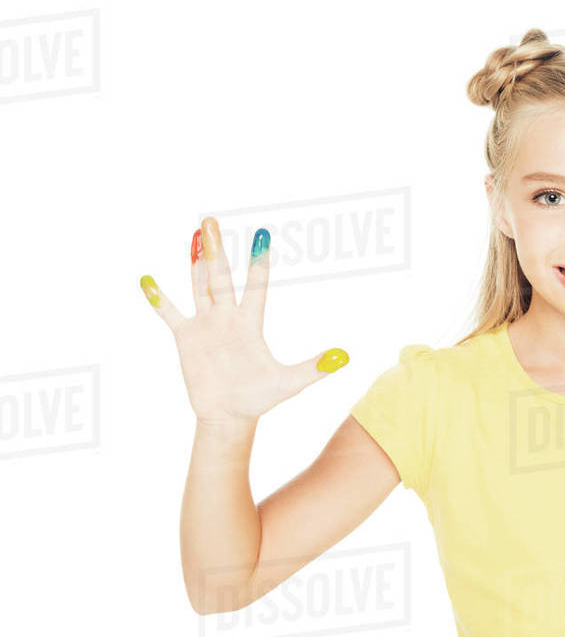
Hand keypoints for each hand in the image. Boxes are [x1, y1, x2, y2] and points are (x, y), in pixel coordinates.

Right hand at [139, 217, 347, 424]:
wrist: (229, 416)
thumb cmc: (260, 398)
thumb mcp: (290, 382)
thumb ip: (315, 368)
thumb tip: (346, 357)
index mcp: (250, 323)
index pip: (256, 285)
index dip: (258, 261)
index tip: (262, 234)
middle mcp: (227, 317)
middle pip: (220, 277)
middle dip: (216, 250)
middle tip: (211, 220)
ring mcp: (206, 325)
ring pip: (199, 286)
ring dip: (196, 262)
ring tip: (195, 236)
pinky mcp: (186, 337)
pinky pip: (170, 313)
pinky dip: (159, 298)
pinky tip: (148, 280)